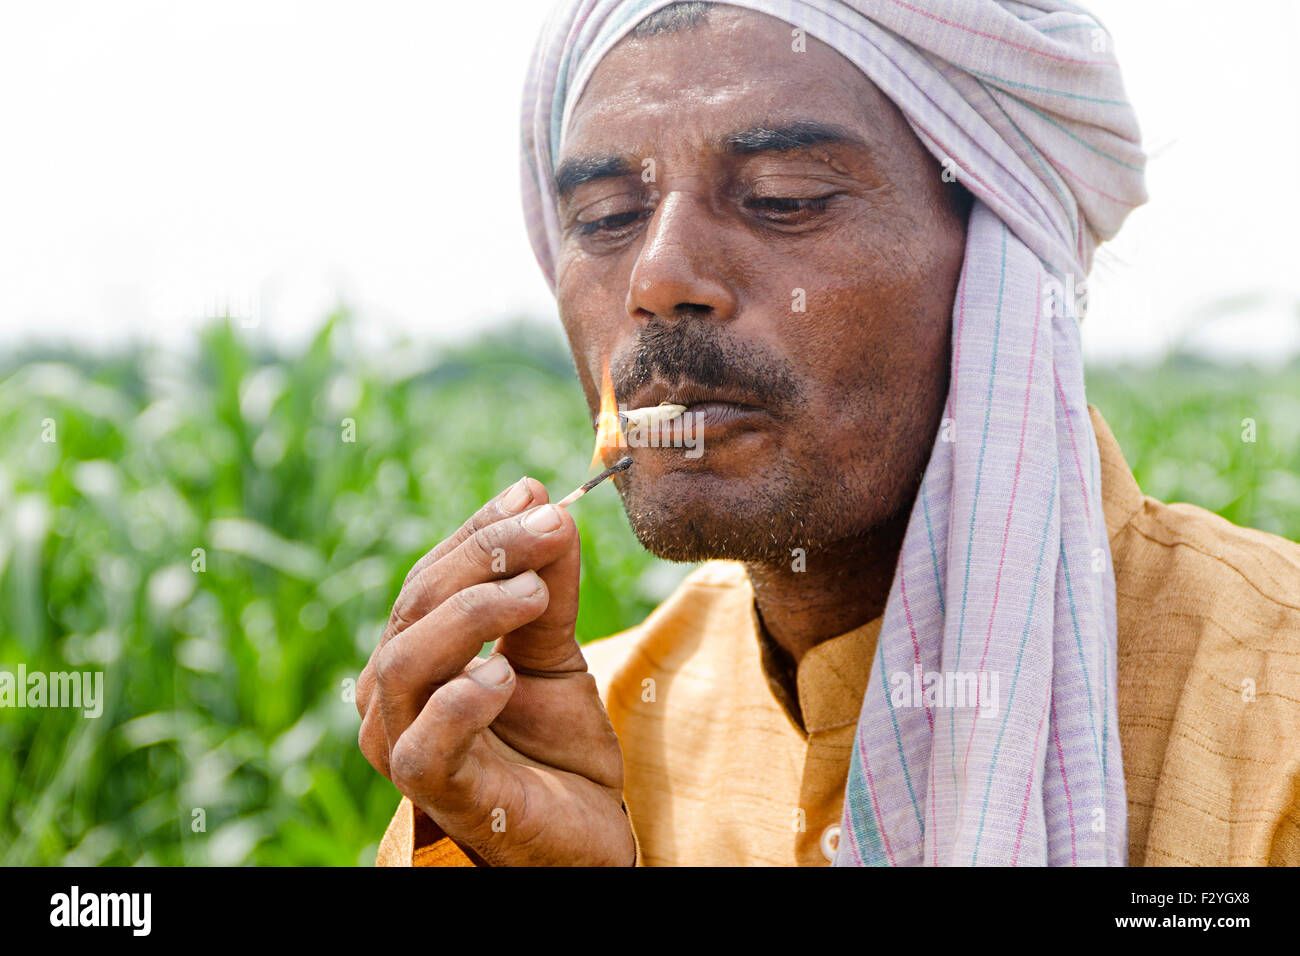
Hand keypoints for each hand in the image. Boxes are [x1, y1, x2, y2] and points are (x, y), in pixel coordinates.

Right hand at [357, 477, 633, 865]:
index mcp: (415, 652)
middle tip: (548, 529)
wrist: (585, 829)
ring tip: (535, 595)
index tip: (533, 495)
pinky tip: (504, 676)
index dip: (479, 531)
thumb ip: (547, 586)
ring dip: (472, 614)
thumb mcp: (555, 649)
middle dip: (484, 556)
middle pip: (416, 605)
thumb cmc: (554, 742)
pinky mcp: (432, 790)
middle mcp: (392, 694)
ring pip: (404, 661)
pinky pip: (424, 742)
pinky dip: (461, 700)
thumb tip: (542, 502)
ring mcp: (402, 743)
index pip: (432, 575)